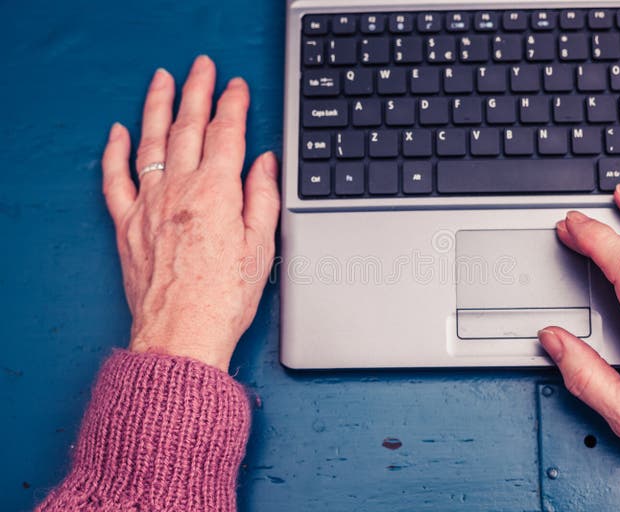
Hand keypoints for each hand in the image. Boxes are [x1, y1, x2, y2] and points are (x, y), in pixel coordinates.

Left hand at [100, 55, 279, 370]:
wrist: (183, 335)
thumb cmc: (224, 299)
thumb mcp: (261, 247)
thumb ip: (263, 197)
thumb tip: (265, 163)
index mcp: (217, 193)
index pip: (227, 134)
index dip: (233, 105)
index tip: (237, 87)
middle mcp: (179, 190)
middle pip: (188, 127)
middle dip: (197, 91)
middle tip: (203, 67)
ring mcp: (149, 205)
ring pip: (151, 141)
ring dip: (157, 106)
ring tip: (163, 80)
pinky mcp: (127, 225)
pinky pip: (115, 178)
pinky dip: (114, 152)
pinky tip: (118, 132)